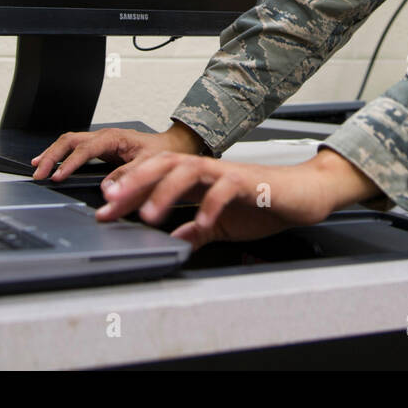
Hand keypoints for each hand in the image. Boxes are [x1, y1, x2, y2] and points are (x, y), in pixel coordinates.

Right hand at [30, 121, 203, 183]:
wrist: (170, 147)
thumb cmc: (162, 154)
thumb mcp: (148, 165)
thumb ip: (128, 175)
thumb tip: (107, 187)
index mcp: (114, 138)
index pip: (85, 148)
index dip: (70, 163)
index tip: (58, 176)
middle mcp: (104, 136)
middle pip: (69, 141)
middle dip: (52, 156)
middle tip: (39, 173)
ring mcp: (99, 140)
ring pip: (68, 142)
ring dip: (51, 154)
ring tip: (37, 167)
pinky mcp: (98, 147)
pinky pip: (73, 148)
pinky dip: (58, 154)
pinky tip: (49, 163)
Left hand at [94, 148, 381, 249]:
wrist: (303, 195)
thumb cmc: (262, 204)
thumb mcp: (221, 225)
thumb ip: (196, 231)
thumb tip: (172, 242)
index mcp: (196, 179)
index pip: (154, 176)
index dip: (127, 189)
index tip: (104, 208)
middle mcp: (207, 170)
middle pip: (161, 165)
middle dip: (133, 184)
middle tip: (110, 205)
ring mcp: (226, 173)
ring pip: (187, 170)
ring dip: (164, 192)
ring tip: (147, 215)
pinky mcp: (248, 182)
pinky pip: (223, 191)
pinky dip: (208, 208)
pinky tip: (198, 225)